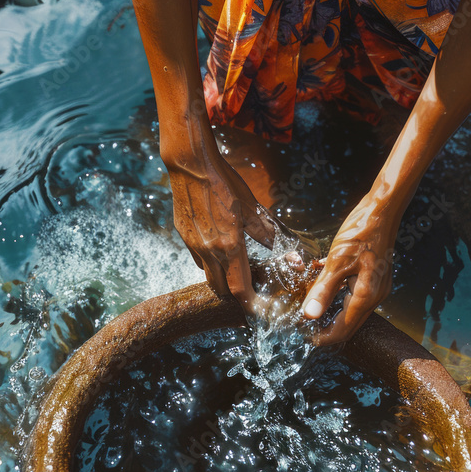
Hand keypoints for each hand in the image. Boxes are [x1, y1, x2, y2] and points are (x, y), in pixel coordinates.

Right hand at [167, 152, 274, 312]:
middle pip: (222, 289)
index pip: (239, 289)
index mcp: (229, 246)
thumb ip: (266, 233)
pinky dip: (209, 260)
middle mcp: (208, 251)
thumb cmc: (224, 182)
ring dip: (222, 276)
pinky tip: (218, 245)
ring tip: (235, 265)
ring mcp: (192, 245)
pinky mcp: (183, 236)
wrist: (191, 165)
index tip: (259, 306)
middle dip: (236, 293)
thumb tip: (287, 252)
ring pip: (208, 274)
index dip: (250, 302)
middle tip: (251, 286)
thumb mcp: (251, 207)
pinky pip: (197, 257)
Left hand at [301, 196, 396, 343]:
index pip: (343, 329)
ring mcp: (375, 286)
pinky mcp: (371, 276)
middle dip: (325, 327)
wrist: (382, 210)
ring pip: (349, 307)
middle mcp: (374, 296)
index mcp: (367, 296)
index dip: (322, 337)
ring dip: (329, 309)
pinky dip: (336, 292)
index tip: (303, 338)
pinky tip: (320, 283)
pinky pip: (351, 292)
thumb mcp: (337, 262)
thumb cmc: (361, 233)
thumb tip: (309, 316)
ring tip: (308, 308)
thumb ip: (323, 291)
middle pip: (348, 323)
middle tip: (302, 326)